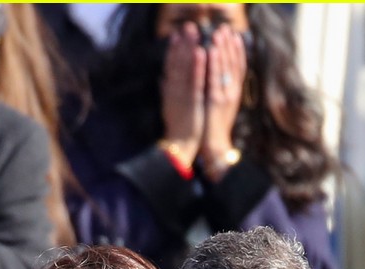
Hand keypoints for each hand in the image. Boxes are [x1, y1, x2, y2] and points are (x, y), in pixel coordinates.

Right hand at [160, 24, 206, 166]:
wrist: (179, 146)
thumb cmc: (177, 127)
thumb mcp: (169, 106)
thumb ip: (166, 91)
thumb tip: (162, 78)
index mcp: (169, 91)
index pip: (170, 66)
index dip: (173, 50)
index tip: (176, 35)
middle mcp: (174, 89)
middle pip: (177, 62)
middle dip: (182, 43)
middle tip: (187, 26)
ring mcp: (183, 94)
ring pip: (186, 67)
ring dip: (189, 47)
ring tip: (193, 31)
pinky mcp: (193, 101)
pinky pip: (196, 80)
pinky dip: (198, 66)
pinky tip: (202, 52)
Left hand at [200, 26, 246, 170]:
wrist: (215, 147)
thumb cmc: (215, 128)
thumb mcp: (223, 107)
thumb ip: (224, 92)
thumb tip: (223, 78)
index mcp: (235, 94)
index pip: (239, 68)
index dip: (238, 51)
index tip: (235, 36)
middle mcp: (233, 93)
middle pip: (234, 64)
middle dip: (230, 45)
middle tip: (225, 28)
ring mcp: (225, 96)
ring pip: (225, 68)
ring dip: (222, 49)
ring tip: (218, 34)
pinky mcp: (215, 101)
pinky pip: (214, 78)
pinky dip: (213, 63)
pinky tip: (209, 51)